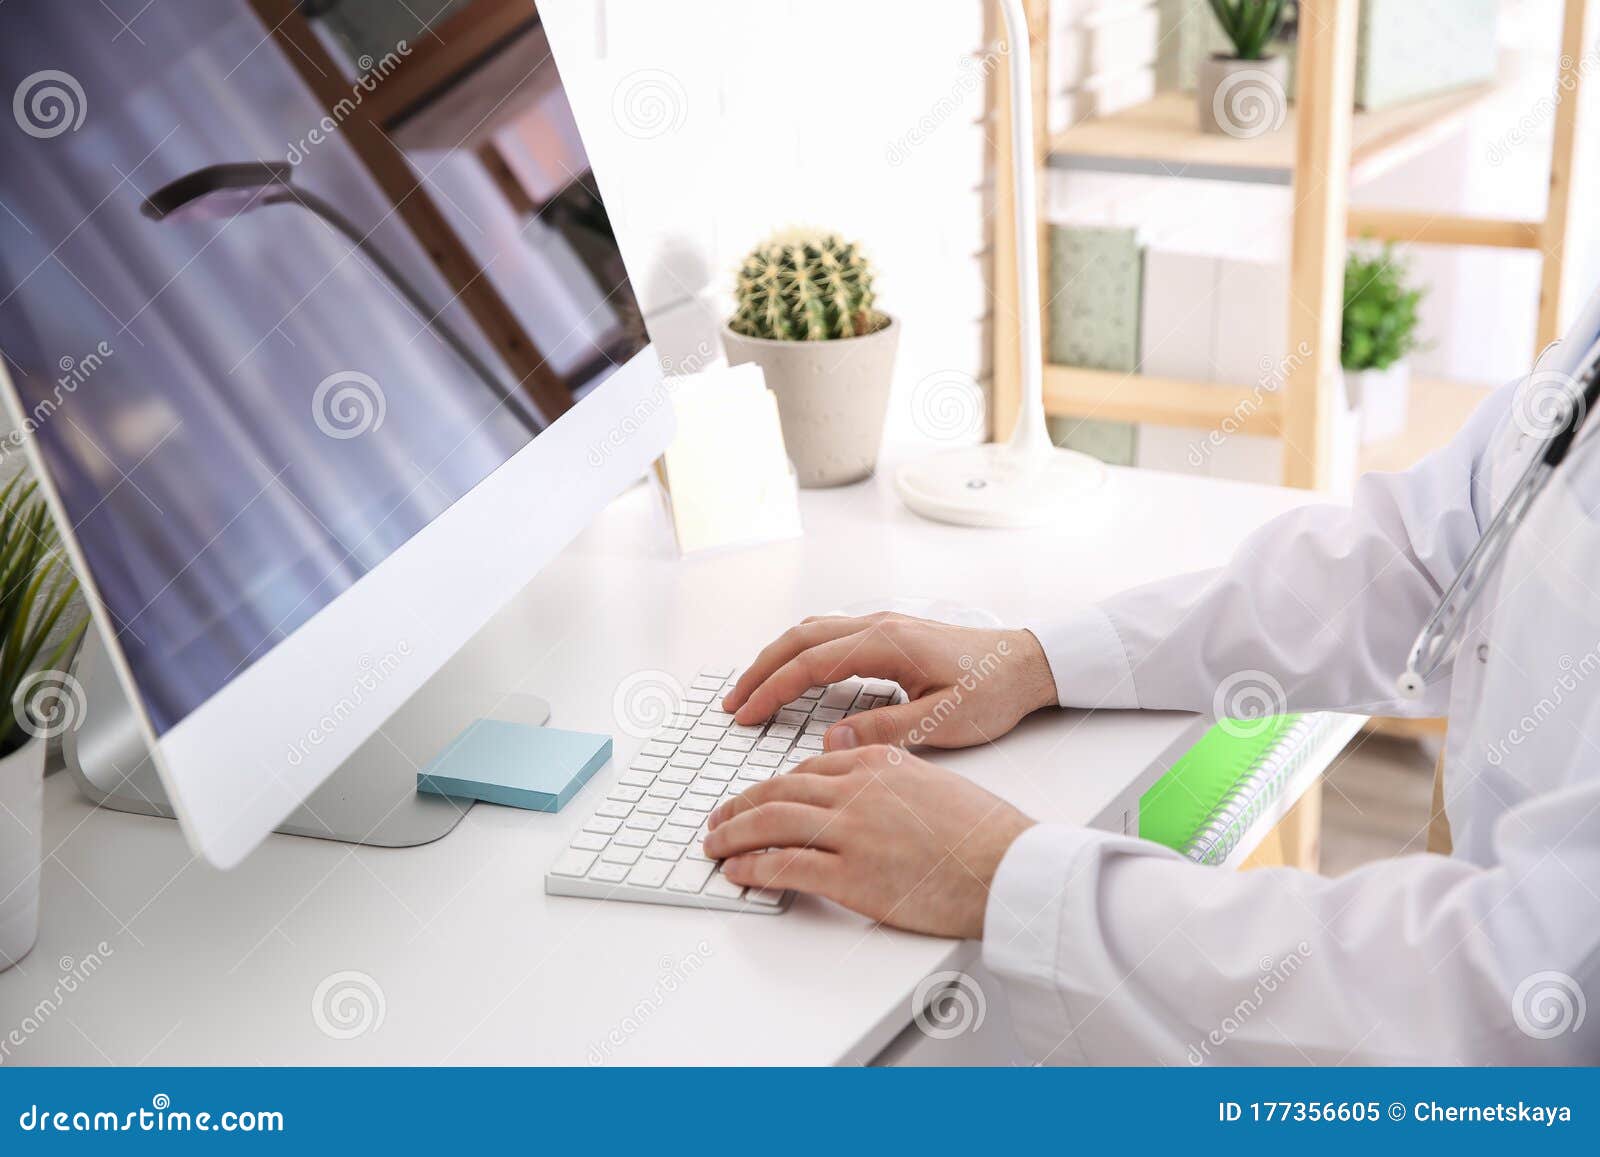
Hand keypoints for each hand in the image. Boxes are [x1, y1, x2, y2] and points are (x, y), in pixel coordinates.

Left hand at [702, 746, 1035, 938]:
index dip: (770, 787)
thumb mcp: (930, 779)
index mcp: (876, 762)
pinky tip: (738, 871)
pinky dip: (752, 867)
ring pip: (769, 823)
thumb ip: (883, 768)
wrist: (1009, 866)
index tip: (755, 800)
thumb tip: (845, 755)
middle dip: (738, 807)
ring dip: (732, 835)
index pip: (805, 769)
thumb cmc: (982, 831)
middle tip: (718, 821)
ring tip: (715, 846)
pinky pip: (784, 866)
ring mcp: (851, 831)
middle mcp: (857, 790)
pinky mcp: (850, 875)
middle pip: (776, 791)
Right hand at [721, 613, 1057, 751]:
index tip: (745, 715)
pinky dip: (800, 651)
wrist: (1029, 663)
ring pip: (812, 631)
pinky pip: (830, 634)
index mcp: (886, 644)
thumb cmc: (993, 691)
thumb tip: (830, 741)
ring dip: (777, 657)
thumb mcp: (942, 723)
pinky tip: (794, 673)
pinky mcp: (890, 632)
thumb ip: (883, 731)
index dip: (771, 690)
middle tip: (733, 704)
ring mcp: (883, 625)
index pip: (809, 664)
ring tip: (752, 689)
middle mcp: (879, 626)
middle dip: (760, 670)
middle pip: (799, 639)